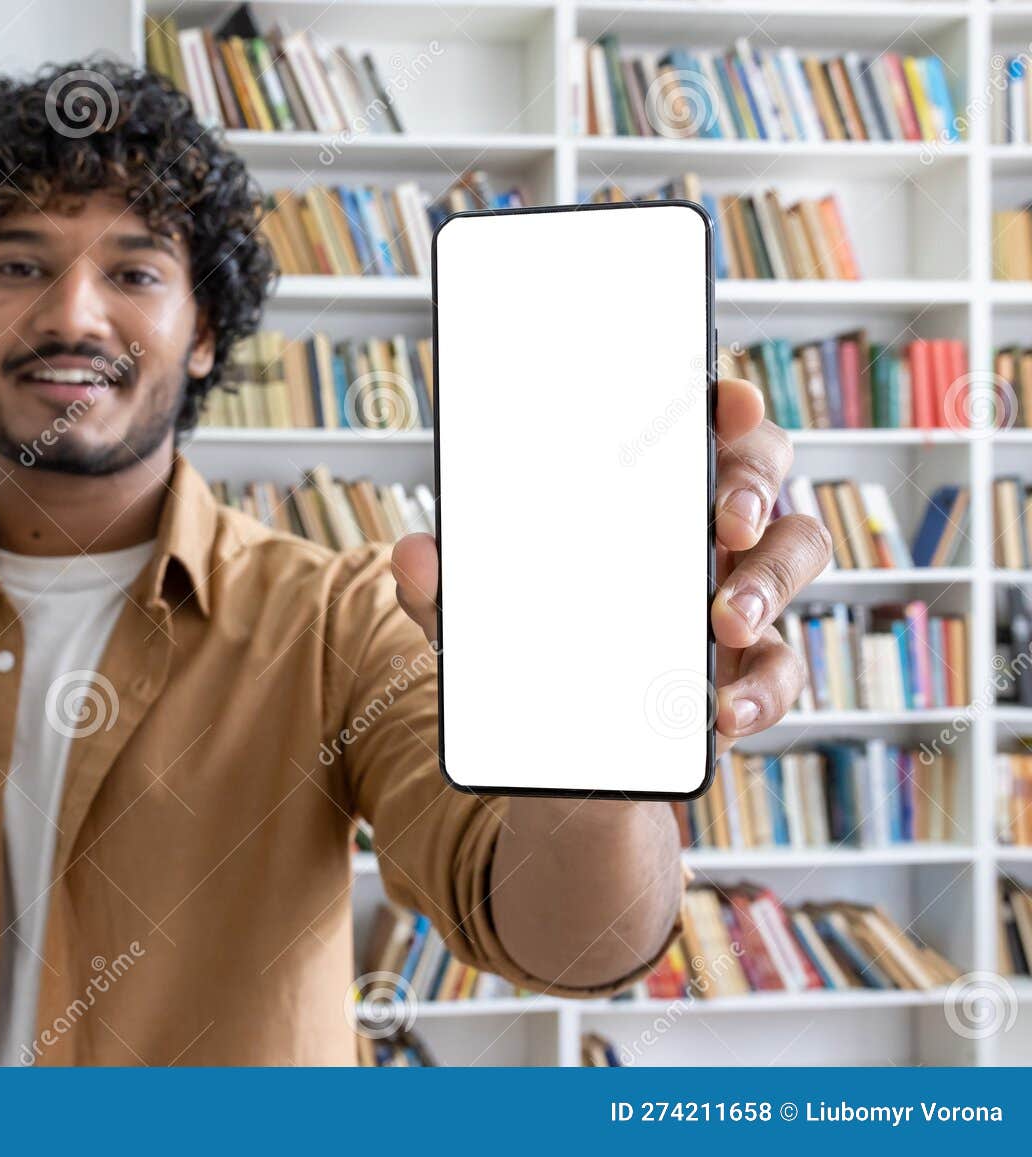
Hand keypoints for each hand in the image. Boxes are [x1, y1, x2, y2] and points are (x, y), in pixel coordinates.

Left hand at [390, 377, 831, 755]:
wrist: (556, 752)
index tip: (730, 402)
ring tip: (726, 623)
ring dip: (768, 583)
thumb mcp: (471, 620)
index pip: (696, 418)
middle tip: (722, 521)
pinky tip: (722, 713)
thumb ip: (439, 588)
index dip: (726, 401)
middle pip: (763, 467)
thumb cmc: (524, 648)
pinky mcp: (751, 668)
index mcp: (643, 489)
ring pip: (797, 551)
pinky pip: (784, 669)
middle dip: (753, 483)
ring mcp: (738, 592)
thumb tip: (412, 553)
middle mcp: (703, 526)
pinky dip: (762, 692)